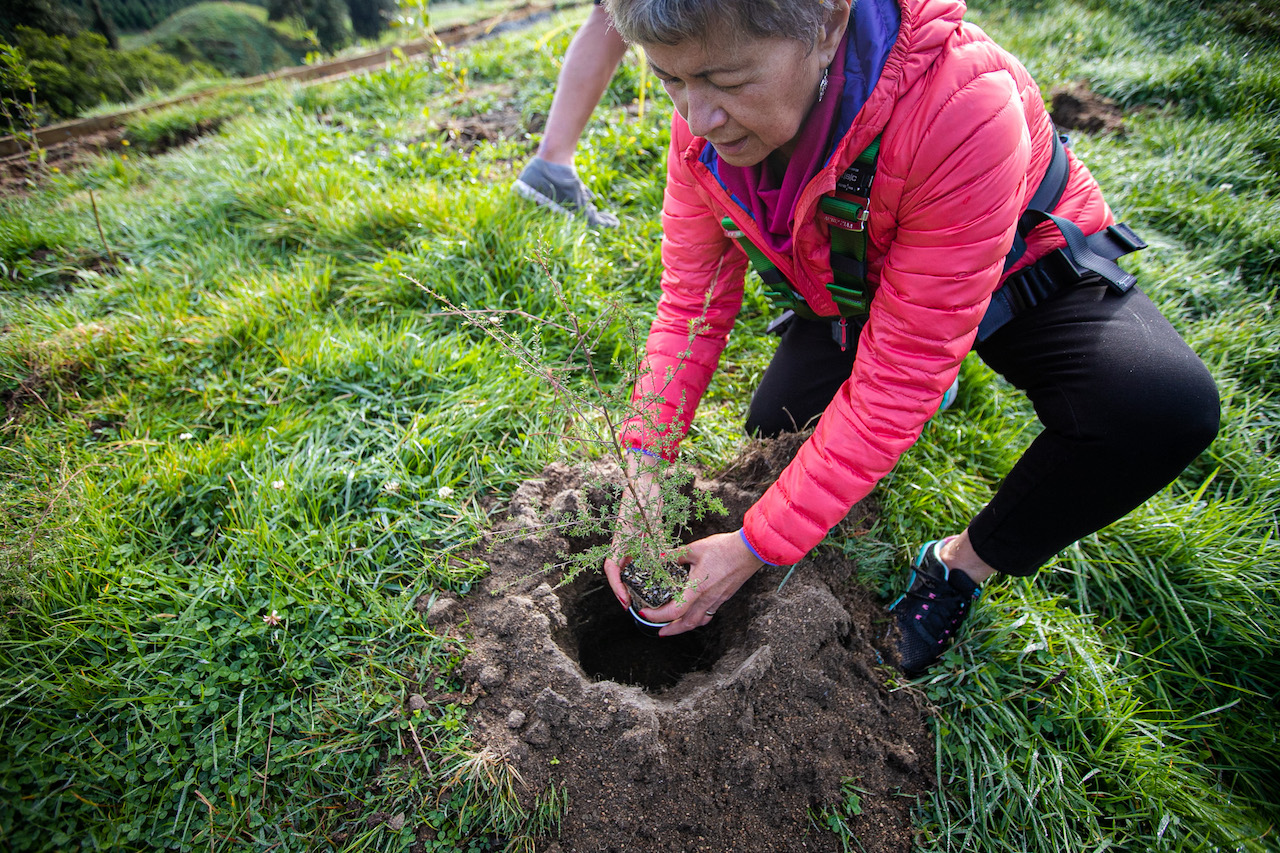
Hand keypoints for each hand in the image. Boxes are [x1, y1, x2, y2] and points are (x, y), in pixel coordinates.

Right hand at [602, 457, 662, 608]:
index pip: (611, 568)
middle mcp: (623, 542)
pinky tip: (658, 576)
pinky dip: (647, 567)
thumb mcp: (649, 519)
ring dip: (635, 581)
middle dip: (625, 589)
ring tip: (645, 596)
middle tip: (633, 604)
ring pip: (630, 565)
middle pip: (619, 571)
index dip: (616, 586)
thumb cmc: (642, 495)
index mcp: (620, 539)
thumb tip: (658, 561)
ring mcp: (631, 539)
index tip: (624, 600)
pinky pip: (642, 556)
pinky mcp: (641, 536)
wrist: (644, 478)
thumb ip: (651, 538)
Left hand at [640, 531, 764, 635]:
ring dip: (684, 627)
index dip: (658, 616)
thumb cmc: (724, 548)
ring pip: (699, 621)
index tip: (646, 614)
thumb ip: (676, 555)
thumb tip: (660, 558)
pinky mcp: (724, 597)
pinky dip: (698, 618)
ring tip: (675, 626)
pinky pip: (709, 614)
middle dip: (671, 630)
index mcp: (697, 588)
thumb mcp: (695, 548)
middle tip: (659, 631)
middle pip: (687, 624)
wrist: (750, 550)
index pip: (674, 611)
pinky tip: (694, 612)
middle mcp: (707, 598)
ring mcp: (717, 600)